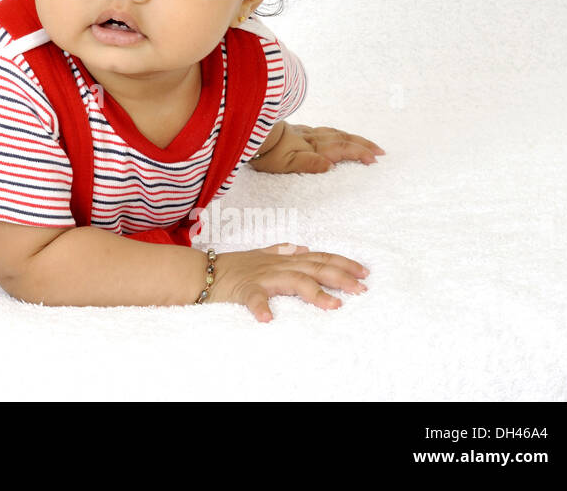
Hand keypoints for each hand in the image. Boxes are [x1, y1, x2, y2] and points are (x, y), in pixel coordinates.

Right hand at [208, 243, 368, 321]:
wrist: (203, 272)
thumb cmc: (232, 267)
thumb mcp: (260, 254)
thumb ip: (281, 251)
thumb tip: (302, 247)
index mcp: (282, 259)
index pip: (318, 257)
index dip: (342, 263)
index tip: (363, 271)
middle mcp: (277, 265)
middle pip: (314, 268)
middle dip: (340, 277)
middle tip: (362, 289)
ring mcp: (262, 276)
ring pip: (293, 281)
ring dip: (315, 293)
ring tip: (333, 305)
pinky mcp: (244, 289)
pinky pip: (254, 298)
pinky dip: (261, 308)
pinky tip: (268, 319)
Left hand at [249, 122, 383, 173]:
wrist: (246, 133)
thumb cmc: (263, 152)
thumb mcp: (284, 163)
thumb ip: (308, 163)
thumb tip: (331, 165)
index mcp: (310, 147)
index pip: (341, 148)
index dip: (359, 153)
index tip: (375, 160)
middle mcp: (310, 138)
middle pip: (342, 139)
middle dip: (362, 145)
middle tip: (380, 152)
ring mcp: (303, 133)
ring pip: (334, 133)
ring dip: (352, 138)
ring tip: (365, 144)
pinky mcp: (296, 131)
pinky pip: (323, 131)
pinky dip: (336, 133)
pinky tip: (335, 135)